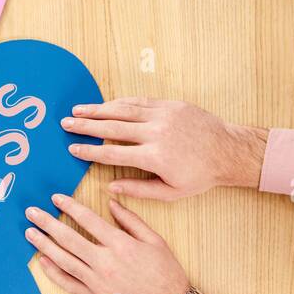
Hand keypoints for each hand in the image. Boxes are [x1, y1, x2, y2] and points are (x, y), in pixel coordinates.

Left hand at [25, 193, 189, 293]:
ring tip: (30, 233)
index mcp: (121, 244)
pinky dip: (53, 272)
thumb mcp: (155, 241)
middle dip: (47, 223)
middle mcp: (105, 262)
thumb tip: (111, 202)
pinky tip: (42, 261)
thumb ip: (131, 220)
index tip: (55, 198)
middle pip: (68, 238)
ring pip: (64, 260)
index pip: (88, 220)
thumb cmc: (166, 274)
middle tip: (31, 212)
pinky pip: (68, 284)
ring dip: (44, 245)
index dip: (69, 206)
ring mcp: (97, 282)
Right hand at [61, 98, 267, 199]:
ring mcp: (163, 115)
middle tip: (65, 123)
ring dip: (98, 109)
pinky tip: (106, 104)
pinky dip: (120, 103)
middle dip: (85, 125)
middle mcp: (155, 132)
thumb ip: (139, 190)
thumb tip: (111, 187)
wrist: (228, 151)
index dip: (90, 151)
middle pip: (111, 126)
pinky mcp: (170, 105)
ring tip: (78, 109)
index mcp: (154, 156)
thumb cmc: (201, 176)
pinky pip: (139, 102)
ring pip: (123, 109)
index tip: (73, 149)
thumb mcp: (171, 192)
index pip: (112, 152)